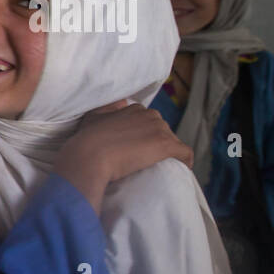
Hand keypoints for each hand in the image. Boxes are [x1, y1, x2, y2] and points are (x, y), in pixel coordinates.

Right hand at [55, 100, 192, 211]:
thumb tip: (121, 103)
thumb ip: (108, 108)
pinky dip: (185, 161)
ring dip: (169, 154)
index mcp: (135, 109)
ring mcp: (159, 129)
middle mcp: (150, 115)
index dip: (145, 135)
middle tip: (148, 160)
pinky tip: (182, 169)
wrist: (90, 156)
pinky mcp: (166, 145)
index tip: (140, 147)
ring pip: (173, 142)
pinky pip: (185, 153)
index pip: (149, 121)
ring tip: (161, 168)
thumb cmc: (87, 139)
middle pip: (162, 131)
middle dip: (158, 144)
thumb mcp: (93, 117)